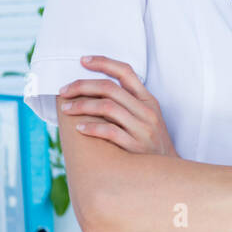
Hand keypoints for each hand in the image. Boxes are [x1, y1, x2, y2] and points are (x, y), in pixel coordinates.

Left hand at [57, 55, 176, 156]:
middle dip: (82, 86)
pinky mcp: (136, 146)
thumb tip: (94, 90)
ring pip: (107, 107)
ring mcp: (142, 128)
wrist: (167, 171)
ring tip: (66, 109)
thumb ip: (128, 103)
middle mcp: (146, 111)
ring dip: (82, 106)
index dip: (103, 63)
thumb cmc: (150, 142)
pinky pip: (109, 132)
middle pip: (110, 88)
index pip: (126, 72)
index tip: (82, 61)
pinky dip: (91, 127)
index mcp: (148, 100)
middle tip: (64, 90)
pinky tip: (79, 128)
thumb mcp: (147, 117)